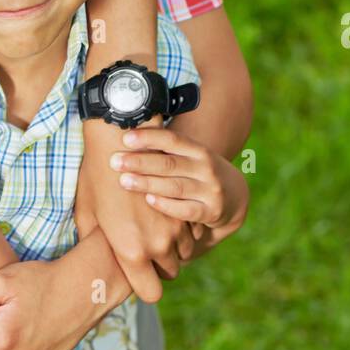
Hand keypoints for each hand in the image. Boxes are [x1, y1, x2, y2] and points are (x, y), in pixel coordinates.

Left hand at [76, 116, 196, 301]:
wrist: (117, 138)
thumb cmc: (96, 177)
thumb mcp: (88, 216)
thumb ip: (99, 247)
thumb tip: (101, 266)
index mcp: (132, 252)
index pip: (150, 292)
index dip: (145, 287)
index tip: (138, 277)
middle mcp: (158, 243)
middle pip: (171, 272)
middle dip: (162, 266)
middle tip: (149, 252)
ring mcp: (176, 225)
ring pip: (186, 251)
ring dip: (175, 246)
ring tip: (158, 231)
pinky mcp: (186, 203)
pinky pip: (192, 229)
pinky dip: (183, 227)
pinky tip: (168, 216)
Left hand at [110, 126, 249, 247]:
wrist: (234, 197)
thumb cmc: (198, 173)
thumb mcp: (190, 157)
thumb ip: (166, 151)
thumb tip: (127, 138)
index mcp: (198, 150)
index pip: (173, 139)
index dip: (149, 137)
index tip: (126, 138)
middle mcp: (205, 168)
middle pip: (170, 163)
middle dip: (140, 161)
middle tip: (115, 161)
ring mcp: (210, 190)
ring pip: (175, 186)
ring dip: (148, 183)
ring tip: (124, 181)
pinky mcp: (210, 212)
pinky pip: (186, 210)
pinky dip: (167, 205)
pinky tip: (150, 200)